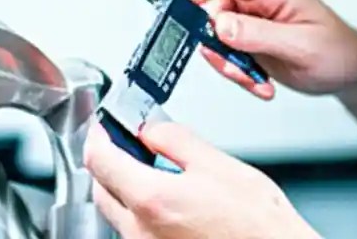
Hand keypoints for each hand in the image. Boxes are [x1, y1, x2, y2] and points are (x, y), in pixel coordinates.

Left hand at [83, 121, 318, 238]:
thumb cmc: (258, 224)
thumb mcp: (217, 164)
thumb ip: (175, 140)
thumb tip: (150, 129)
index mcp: (152, 200)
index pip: (100, 161)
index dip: (98, 137)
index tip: (103, 127)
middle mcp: (141, 231)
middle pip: (101, 190)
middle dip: (108, 163)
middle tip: (125, 145)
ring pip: (118, 213)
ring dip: (126, 189)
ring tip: (155, 173)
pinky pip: (136, 231)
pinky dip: (142, 211)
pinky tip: (170, 201)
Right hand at [182, 0, 356, 98]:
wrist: (351, 72)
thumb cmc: (339, 52)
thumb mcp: (299, 45)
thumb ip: (257, 34)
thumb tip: (220, 24)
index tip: (182, 8)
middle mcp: (261, 1)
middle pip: (214, 7)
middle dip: (216, 41)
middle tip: (231, 65)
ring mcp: (255, 20)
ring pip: (217, 34)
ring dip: (229, 62)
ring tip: (253, 78)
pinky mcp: (251, 40)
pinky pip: (228, 52)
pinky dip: (238, 72)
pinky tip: (260, 82)